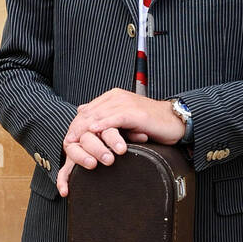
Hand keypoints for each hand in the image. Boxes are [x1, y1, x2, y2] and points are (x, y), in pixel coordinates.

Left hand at [56, 89, 183, 195]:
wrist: (174, 121)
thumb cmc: (151, 124)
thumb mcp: (125, 119)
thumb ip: (107, 115)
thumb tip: (84, 112)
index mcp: (113, 97)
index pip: (87, 110)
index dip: (76, 125)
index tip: (68, 140)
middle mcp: (116, 97)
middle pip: (89, 113)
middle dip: (76, 129)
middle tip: (68, 144)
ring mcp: (125, 103)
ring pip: (98, 116)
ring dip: (85, 131)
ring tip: (75, 143)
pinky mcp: (134, 112)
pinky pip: (113, 119)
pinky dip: (101, 127)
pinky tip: (93, 134)